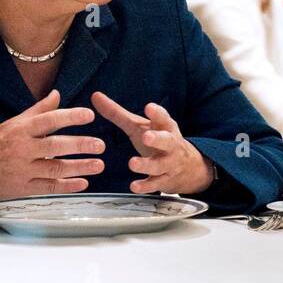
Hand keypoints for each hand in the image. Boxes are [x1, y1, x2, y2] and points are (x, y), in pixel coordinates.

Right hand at [0, 89, 103, 210]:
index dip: (70, 117)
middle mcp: (21, 149)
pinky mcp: (21, 188)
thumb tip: (57, 95)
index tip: (89, 115)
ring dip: (79, 168)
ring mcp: (21, 170)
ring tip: (98, 165)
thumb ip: (37, 110)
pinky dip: (66, 186)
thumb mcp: (11, 123)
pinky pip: (47, 187)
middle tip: (100, 145)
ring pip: (55, 168)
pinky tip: (82, 183)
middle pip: (56, 145)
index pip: (49, 120)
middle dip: (80, 145)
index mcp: (19, 130)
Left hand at [91, 91, 214, 193]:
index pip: (163, 118)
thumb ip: (117, 113)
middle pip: (167, 141)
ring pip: (160, 165)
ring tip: (132, 163)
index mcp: (165, 128)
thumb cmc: (157, 141)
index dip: (157, 114)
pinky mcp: (165, 180)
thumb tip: (95, 96)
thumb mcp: (139, 126)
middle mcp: (170, 145)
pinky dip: (146, 186)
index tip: (149, 108)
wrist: (187, 168)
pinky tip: (134, 186)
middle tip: (147, 137)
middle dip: (158, 139)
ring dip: (147, 165)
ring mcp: (169, 164)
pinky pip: (156, 184)